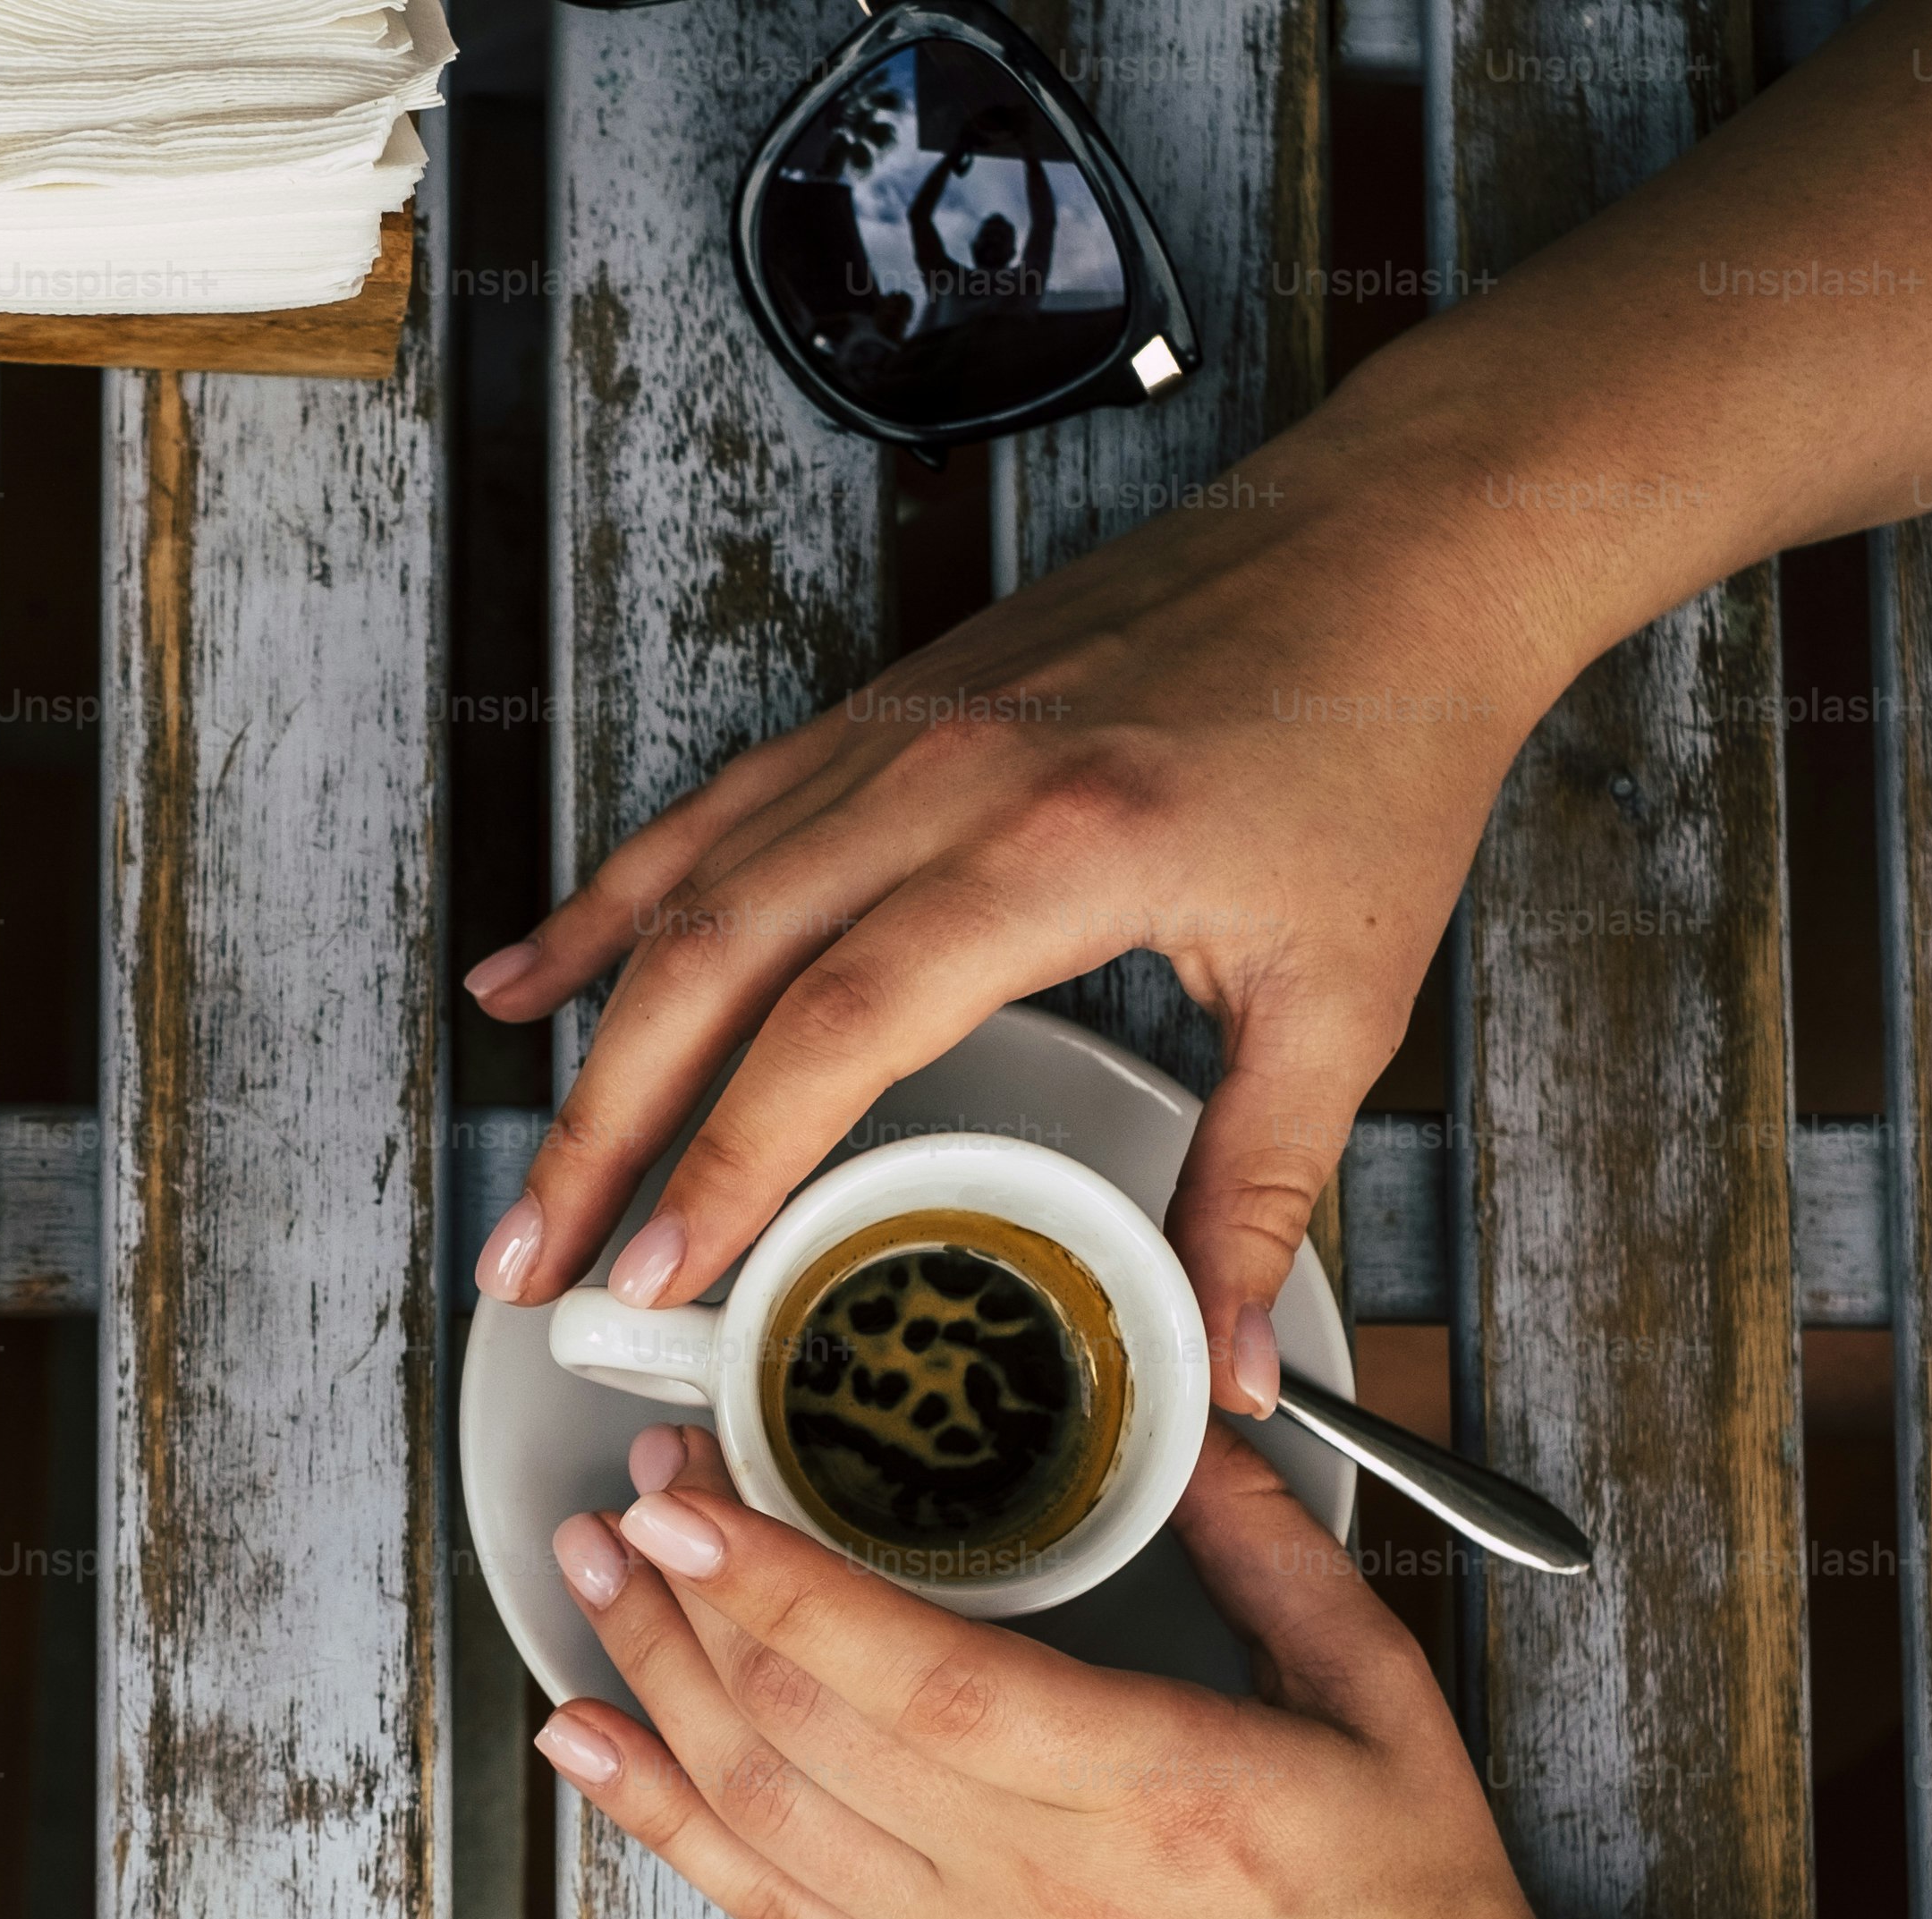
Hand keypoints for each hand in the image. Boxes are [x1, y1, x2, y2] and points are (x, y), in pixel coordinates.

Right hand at [465, 446, 1546, 1414]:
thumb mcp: (1345, 994)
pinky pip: (708, 815)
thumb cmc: (1379, 738)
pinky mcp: (883, 707)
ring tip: (529, 1183)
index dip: (729, 1162)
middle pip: (711, 966)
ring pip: (683, 893)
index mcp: (1057, 844)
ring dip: (584, 1043)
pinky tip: (532, 978)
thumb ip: (1261, 1190)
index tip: (661, 1276)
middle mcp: (946, 771)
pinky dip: (607, 902)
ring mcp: (897, 727)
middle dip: (603, 1135)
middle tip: (535, 1267)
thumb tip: (1222, 1363)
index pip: (838, 1025)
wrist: (1402, 541)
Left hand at [531, 1423, 1633, 1918]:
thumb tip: (1193, 1419)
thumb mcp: (1385, 1706)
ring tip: (590, 1581)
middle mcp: (1039, 1889)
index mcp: (1152, 1789)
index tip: (685, 1492)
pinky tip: (591, 1746)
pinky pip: (769, 1915)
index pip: (914, 1674)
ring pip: (763, 1814)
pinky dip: (664, 1827)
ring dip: (653, 1689)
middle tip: (626, 1494)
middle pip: (805, 1730)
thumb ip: (1274, 1548)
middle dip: (688, 1599)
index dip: (775, 1580)